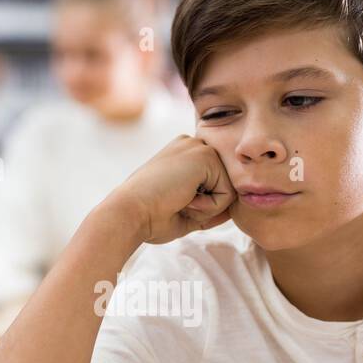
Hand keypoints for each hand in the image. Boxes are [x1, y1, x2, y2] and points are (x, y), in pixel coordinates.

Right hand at [107, 135, 235, 244]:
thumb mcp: (186, 212)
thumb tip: (233, 210)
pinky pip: (228, 194)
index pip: (214, 185)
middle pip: (224, 186)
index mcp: (184, 155)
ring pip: (229, 190)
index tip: (174, 205)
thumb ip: (210, 208)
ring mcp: (199, 147)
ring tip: (180, 202)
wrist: (129, 212)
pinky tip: (185, 200)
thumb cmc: (150, 217)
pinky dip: (209, 207)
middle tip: (177, 205)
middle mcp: (192, 145)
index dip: (202, 206)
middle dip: (207, 206)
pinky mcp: (206, 156)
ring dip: (208, 208)